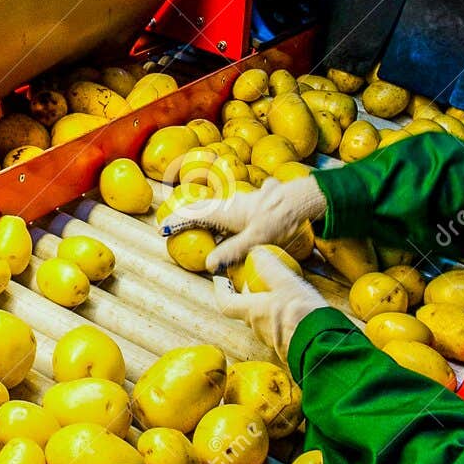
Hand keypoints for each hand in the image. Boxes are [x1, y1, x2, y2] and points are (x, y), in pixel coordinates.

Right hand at [161, 175, 326, 271]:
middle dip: (182, 217)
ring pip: (211, 207)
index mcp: (225, 212)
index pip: (193, 215)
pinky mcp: (249, 203)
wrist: (301, 199)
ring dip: (197, 215)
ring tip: (189, 225)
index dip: (176, 222)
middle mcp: (228, 204)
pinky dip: (213, 214)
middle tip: (170, 227)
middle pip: (199, 208)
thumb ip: (231, 251)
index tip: (162, 229)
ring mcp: (238, 201)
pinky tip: (220, 223)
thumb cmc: (279, 220)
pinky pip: (224, 208)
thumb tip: (209, 264)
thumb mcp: (256, 241)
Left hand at [213, 250, 330, 361]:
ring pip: (263, 318)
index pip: (224, 301)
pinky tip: (296, 310)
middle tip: (257, 280)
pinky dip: (281, 316)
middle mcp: (258, 327)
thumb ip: (269, 267)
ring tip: (281, 292)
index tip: (220, 278)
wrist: (324, 346)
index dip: (220, 288)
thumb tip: (256, 252)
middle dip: (249, 293)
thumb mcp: (286, 283)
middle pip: (245, 308)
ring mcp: (272, 339)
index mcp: (252, 311)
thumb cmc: (303, 315)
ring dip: (267, 305)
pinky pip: (279, 328)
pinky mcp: (287, 346)